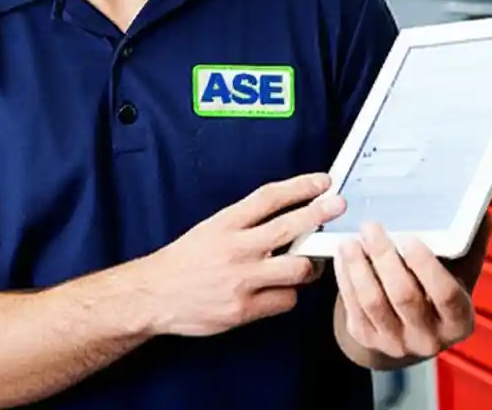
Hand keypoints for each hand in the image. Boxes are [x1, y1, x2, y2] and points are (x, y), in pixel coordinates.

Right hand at [139, 173, 346, 336]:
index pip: (270, 197)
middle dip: (319, 214)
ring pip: (297, 268)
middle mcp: (236, 248)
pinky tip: (281, 291)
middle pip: (290, 226)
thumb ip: (245, 224)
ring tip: (310, 264)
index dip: (300, 186)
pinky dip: (289, 295)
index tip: (322, 182)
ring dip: (310, 266)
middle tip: (338, 205)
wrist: (153, 295)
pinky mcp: (244, 309)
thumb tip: (285, 217)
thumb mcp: (210, 229)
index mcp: (226, 223)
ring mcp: (242, 280)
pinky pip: (285, 300)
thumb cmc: (183, 262)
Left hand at [334, 222, 481, 361]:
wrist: (409, 326)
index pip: (446, 295)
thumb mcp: (460, 272)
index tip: (408, 239)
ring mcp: (395, 342)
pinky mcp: (367, 339)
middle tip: (371, 226)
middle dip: (385, 258)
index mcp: (458, 321)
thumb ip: (469, 244)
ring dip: (358, 267)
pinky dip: (345, 278)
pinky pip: (352, 307)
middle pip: (404, 296)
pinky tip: (343, 256)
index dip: (426, 266)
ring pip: (373, 302)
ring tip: (350, 240)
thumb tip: (481, 210)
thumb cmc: (439, 288)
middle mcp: (429, 338)